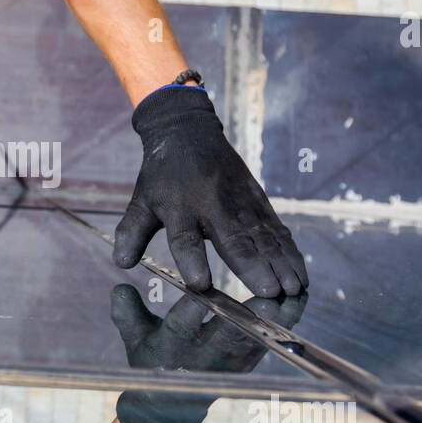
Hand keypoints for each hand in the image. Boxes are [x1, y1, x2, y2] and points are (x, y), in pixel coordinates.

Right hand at [111, 283, 306, 422]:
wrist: (171, 407)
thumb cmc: (151, 363)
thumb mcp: (134, 338)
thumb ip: (127, 312)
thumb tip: (120, 286)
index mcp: (173, 348)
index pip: (181, 324)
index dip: (191, 307)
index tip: (200, 285)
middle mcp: (205, 356)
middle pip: (230, 334)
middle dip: (249, 315)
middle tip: (268, 291)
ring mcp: (232, 362)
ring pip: (259, 337)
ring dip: (279, 316)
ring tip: (295, 288)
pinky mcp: (250, 361)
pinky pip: (272, 339)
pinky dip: (287, 319)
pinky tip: (300, 295)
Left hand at [114, 86, 308, 297]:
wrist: (188, 130)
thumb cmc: (162, 173)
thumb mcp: (142, 200)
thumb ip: (131, 232)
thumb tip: (121, 263)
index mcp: (179, 208)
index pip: (184, 239)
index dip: (191, 261)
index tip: (200, 284)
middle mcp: (212, 206)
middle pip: (234, 240)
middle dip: (254, 267)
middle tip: (271, 292)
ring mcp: (239, 202)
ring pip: (262, 236)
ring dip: (280, 263)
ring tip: (293, 289)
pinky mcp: (257, 200)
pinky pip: (276, 229)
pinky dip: (290, 251)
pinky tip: (300, 273)